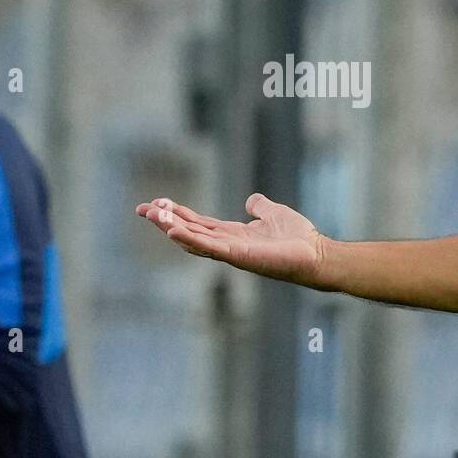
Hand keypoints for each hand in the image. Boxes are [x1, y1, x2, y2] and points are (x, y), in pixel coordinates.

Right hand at [136, 193, 326, 285]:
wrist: (316, 254)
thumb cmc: (298, 238)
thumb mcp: (273, 213)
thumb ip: (260, 207)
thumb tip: (250, 200)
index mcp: (232, 235)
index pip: (198, 224)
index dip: (177, 214)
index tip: (156, 204)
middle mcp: (227, 245)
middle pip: (189, 231)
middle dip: (165, 221)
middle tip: (142, 209)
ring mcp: (231, 252)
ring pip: (194, 238)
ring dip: (172, 228)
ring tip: (153, 215)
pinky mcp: (239, 256)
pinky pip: (210, 247)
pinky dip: (191, 239)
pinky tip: (173, 231)